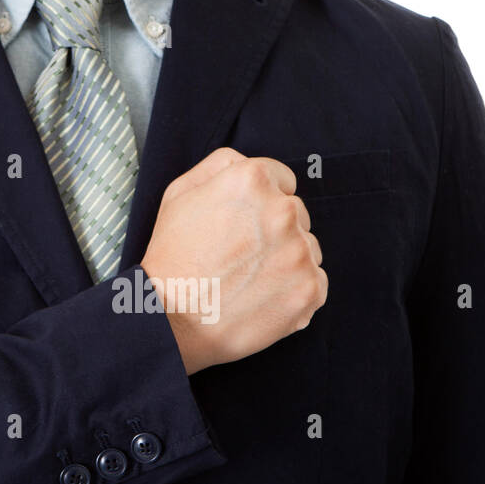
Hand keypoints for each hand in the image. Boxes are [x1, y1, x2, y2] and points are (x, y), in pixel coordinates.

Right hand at [140, 147, 326, 374]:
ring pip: (307, 250)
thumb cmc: (171, 259)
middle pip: (297, 216)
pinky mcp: (309, 290)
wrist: (169, 320)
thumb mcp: (179, 193)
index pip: (283, 181)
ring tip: (250, 281)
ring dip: (287, 262)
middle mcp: (283, 211)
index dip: (261, 205)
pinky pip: (316, 283)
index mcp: (253, 181)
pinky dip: (295, 292)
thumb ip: (220, 166)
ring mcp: (299, 253)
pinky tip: (263, 298)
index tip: (245, 226)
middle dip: (275, 233)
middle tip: (242, 257)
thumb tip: (247, 163)